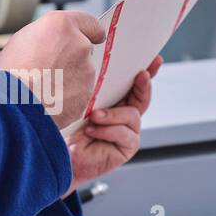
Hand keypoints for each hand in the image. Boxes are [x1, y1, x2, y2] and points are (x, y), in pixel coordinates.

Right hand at [0, 10, 105, 128]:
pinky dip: (69, 95)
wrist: (13, 105)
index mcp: (63, 26)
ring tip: (44, 85)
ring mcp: (86, 71)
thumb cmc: (11, 71)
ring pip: (82, 72)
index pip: (90, 23)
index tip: (93, 35)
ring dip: (70, 77)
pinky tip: (50, 98)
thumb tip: (57, 41)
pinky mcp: (86, 94)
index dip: (90, 31)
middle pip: (84, 49)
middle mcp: (80, 45)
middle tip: (48, 68)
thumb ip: (50, 35)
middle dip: (71, 57)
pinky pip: (80, 92)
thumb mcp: (24, 38)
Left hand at [62, 55, 162, 198]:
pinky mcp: (127, 147)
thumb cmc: (66, 129)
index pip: (133, 85)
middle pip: (142, 97)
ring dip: (112, 114)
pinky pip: (125, 134)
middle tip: (140, 75)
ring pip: (132, 115)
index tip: (155, 59)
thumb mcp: (80, 103)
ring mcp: (128, 132)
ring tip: (93, 116)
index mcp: (114, 101)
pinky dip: (107, 130)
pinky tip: (91, 131)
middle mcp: (123, 116)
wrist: (59, 156)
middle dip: (144, 84)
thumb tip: (94, 67)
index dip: (147, 72)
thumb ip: (93, 89)